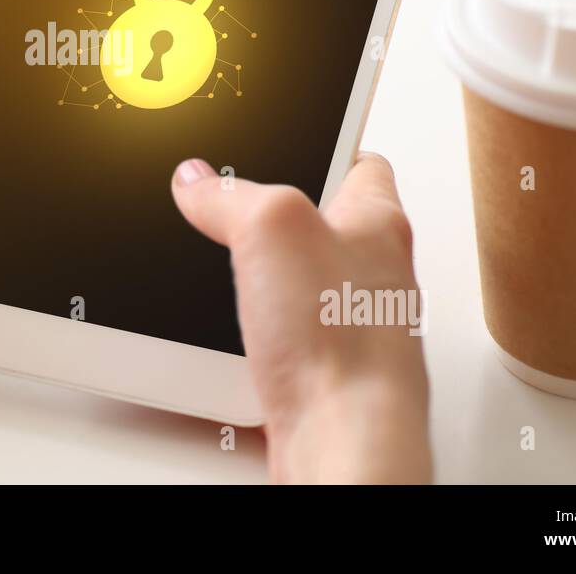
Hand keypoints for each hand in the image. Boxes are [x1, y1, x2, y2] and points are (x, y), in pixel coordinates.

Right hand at [172, 153, 430, 483]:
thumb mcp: (272, 227)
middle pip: (319, 223)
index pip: (360, 160)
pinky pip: (281, 338)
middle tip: (236, 209)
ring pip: (296, 284)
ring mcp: (346, 325)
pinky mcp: (320, 371)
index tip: (295, 134)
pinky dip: (252, 334)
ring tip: (229, 275)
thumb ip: (232, 194)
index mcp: (376, 221)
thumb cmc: (343, 344)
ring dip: (260, 280)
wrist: (343, 441)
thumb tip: (199, 181)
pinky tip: (232, 335)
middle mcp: (369, 273)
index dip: (325, 142)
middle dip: (274, 218)